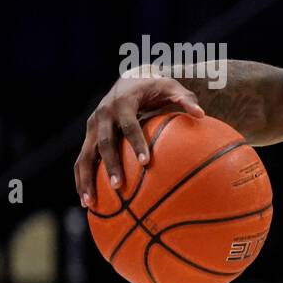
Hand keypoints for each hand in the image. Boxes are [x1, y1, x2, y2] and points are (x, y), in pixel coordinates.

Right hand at [74, 70, 204, 206]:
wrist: (129, 79)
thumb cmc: (155, 87)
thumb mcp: (171, 87)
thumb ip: (185, 100)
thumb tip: (201, 114)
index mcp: (122, 103)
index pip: (129, 125)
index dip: (136, 142)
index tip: (145, 162)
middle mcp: (103, 115)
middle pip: (103, 142)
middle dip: (110, 165)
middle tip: (118, 186)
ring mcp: (93, 126)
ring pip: (85, 155)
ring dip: (86, 179)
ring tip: (90, 203)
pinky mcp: (89, 136)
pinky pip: (82, 160)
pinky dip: (81, 179)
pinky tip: (87, 201)